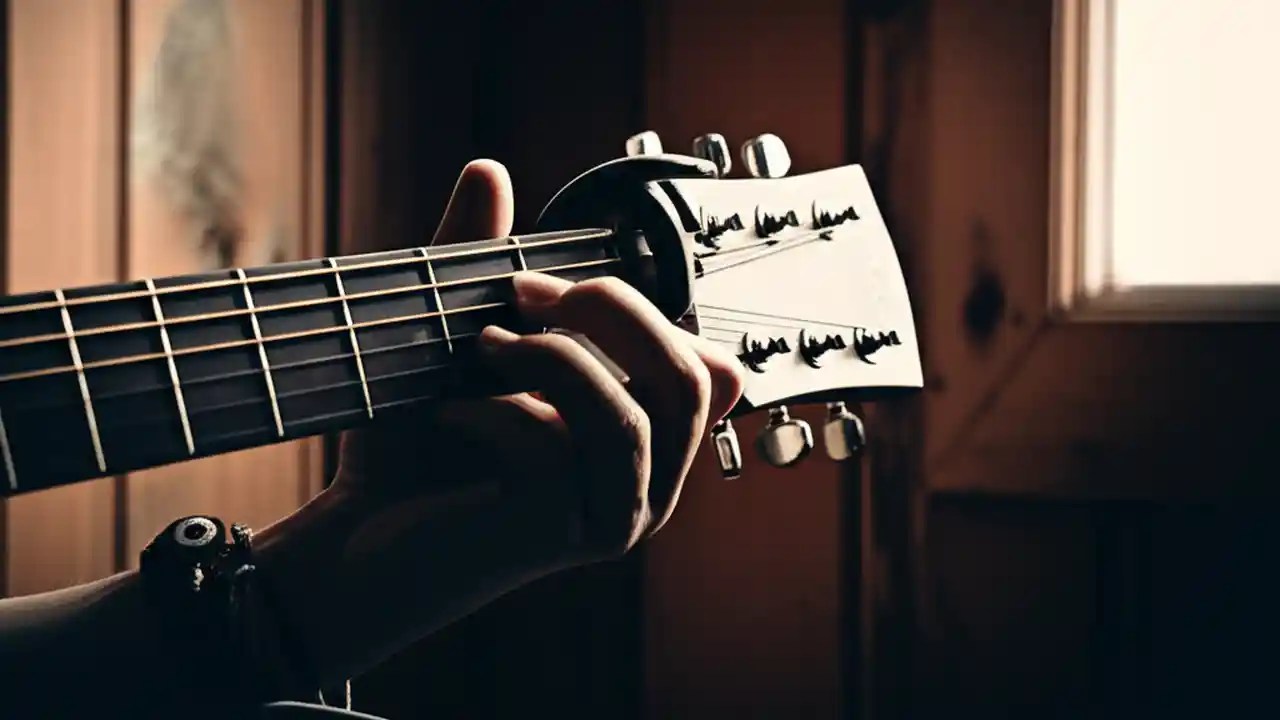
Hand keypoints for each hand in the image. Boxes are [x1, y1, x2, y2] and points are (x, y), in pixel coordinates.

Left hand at [261, 160, 744, 682]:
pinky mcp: (562, 539)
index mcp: (642, 440)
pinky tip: (449, 413)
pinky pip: (557, 453)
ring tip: (480, 348)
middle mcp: (646, 485)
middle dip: (610, 316)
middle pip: (689, 382)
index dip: (639, 310)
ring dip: (552, 362)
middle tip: (522, 294)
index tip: (552, 286)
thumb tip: (489, 169)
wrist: (354, 542)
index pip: (704, 366)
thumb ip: (479, 261)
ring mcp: (611, 518)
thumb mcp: (457, 342)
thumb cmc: (416, 450)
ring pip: (631, 419)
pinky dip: (497, 413)